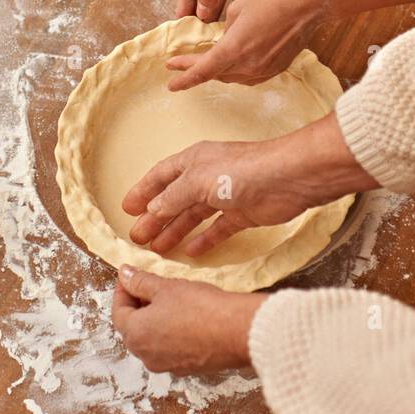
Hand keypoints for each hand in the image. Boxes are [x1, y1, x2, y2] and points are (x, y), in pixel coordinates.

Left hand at [112, 266, 264, 373]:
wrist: (237, 332)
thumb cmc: (200, 308)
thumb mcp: (167, 287)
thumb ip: (141, 281)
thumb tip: (124, 274)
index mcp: (135, 335)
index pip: (118, 312)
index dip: (122, 291)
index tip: (130, 276)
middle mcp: (146, 356)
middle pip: (133, 328)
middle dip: (138, 306)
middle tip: (149, 285)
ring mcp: (166, 365)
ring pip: (152, 339)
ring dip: (155, 320)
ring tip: (170, 300)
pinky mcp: (186, 368)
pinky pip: (170, 348)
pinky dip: (171, 333)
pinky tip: (186, 317)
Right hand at [122, 113, 376, 257]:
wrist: (288, 178)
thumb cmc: (241, 171)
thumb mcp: (198, 182)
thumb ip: (173, 197)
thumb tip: (151, 211)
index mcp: (193, 161)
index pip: (161, 176)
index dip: (143, 191)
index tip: (126, 209)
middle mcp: (207, 177)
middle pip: (174, 199)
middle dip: (155, 218)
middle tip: (137, 237)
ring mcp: (225, 196)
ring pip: (194, 216)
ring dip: (175, 230)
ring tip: (157, 249)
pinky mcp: (243, 213)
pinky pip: (218, 229)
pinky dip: (205, 239)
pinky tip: (191, 252)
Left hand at [167, 0, 321, 89]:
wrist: (310, 2)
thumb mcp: (239, 7)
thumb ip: (225, 29)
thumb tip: (226, 38)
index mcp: (234, 48)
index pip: (202, 71)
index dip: (184, 78)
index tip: (170, 83)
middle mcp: (249, 65)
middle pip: (216, 74)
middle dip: (196, 70)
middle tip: (179, 64)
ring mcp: (265, 69)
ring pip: (233, 76)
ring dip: (217, 70)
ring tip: (204, 61)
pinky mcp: (277, 68)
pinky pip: (250, 75)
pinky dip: (237, 69)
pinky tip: (233, 60)